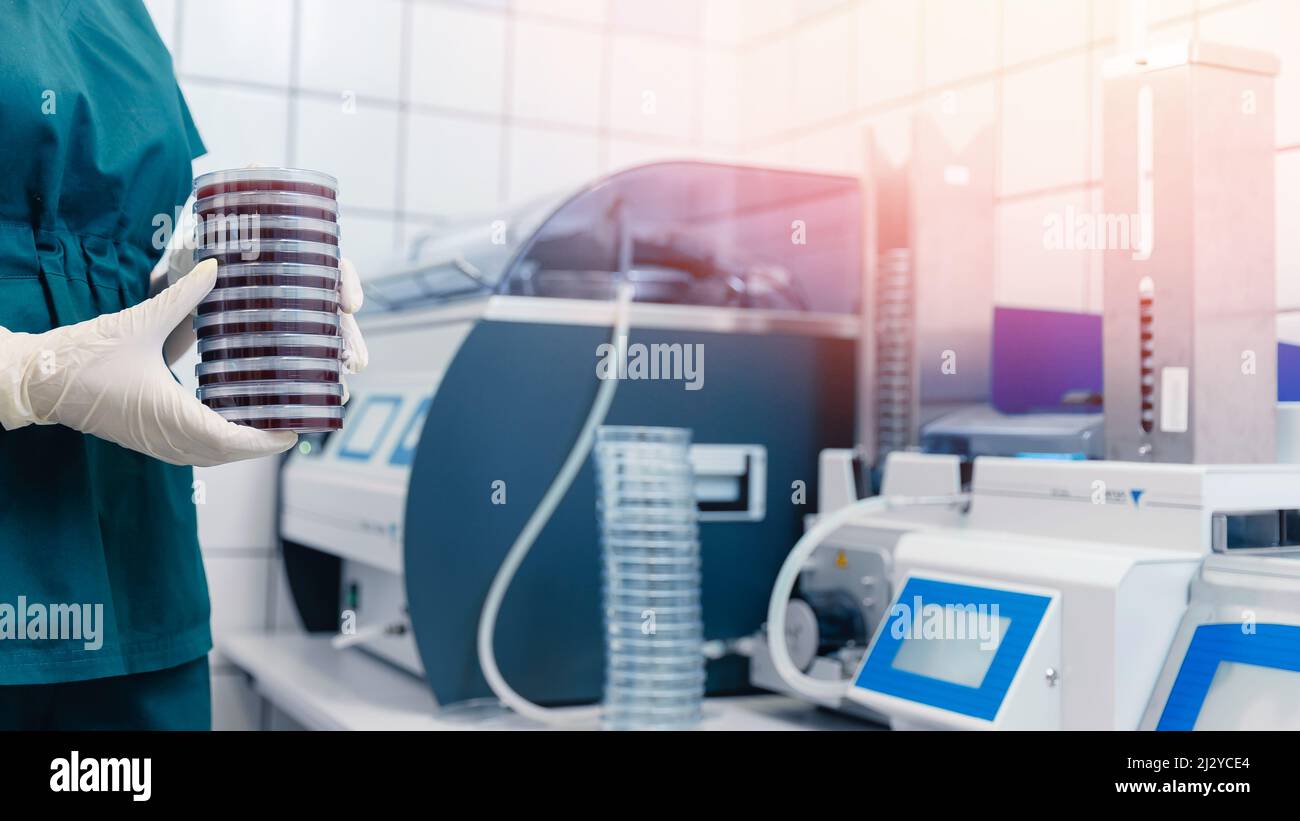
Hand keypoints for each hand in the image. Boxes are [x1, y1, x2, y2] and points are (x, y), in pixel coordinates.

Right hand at [0, 260, 297, 466]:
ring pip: (211, 455)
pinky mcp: (147, 439)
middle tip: (293, 421)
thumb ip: (183, 297)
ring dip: (241, 445)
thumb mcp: (141, 322)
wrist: (38, 379)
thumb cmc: (85, 355)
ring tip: (270, 422)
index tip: (294, 430)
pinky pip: (193, 449)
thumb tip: (215, 267)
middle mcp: (168, 438)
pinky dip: (218, 441)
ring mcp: (156, 443)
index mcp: (171, 417)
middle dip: (262, 441)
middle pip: (229, 453)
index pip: (232, 440)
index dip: (267, 439)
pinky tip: (233, 421)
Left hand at [151, 198, 368, 379]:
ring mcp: (288, 315)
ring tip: (349, 377)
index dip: (346, 283)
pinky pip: (307, 358)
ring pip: (328, 336)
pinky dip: (321, 375)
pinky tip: (331, 391)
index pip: (331, 266)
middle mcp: (296, 287)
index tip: (348, 305)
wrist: (164, 291)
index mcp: (290, 259)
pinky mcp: (274, 341)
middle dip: (351, 335)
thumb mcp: (205, 235)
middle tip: (355, 361)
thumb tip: (258, 163)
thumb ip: (233, 205)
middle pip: (335, 309)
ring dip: (344, 357)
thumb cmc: (190, 258)